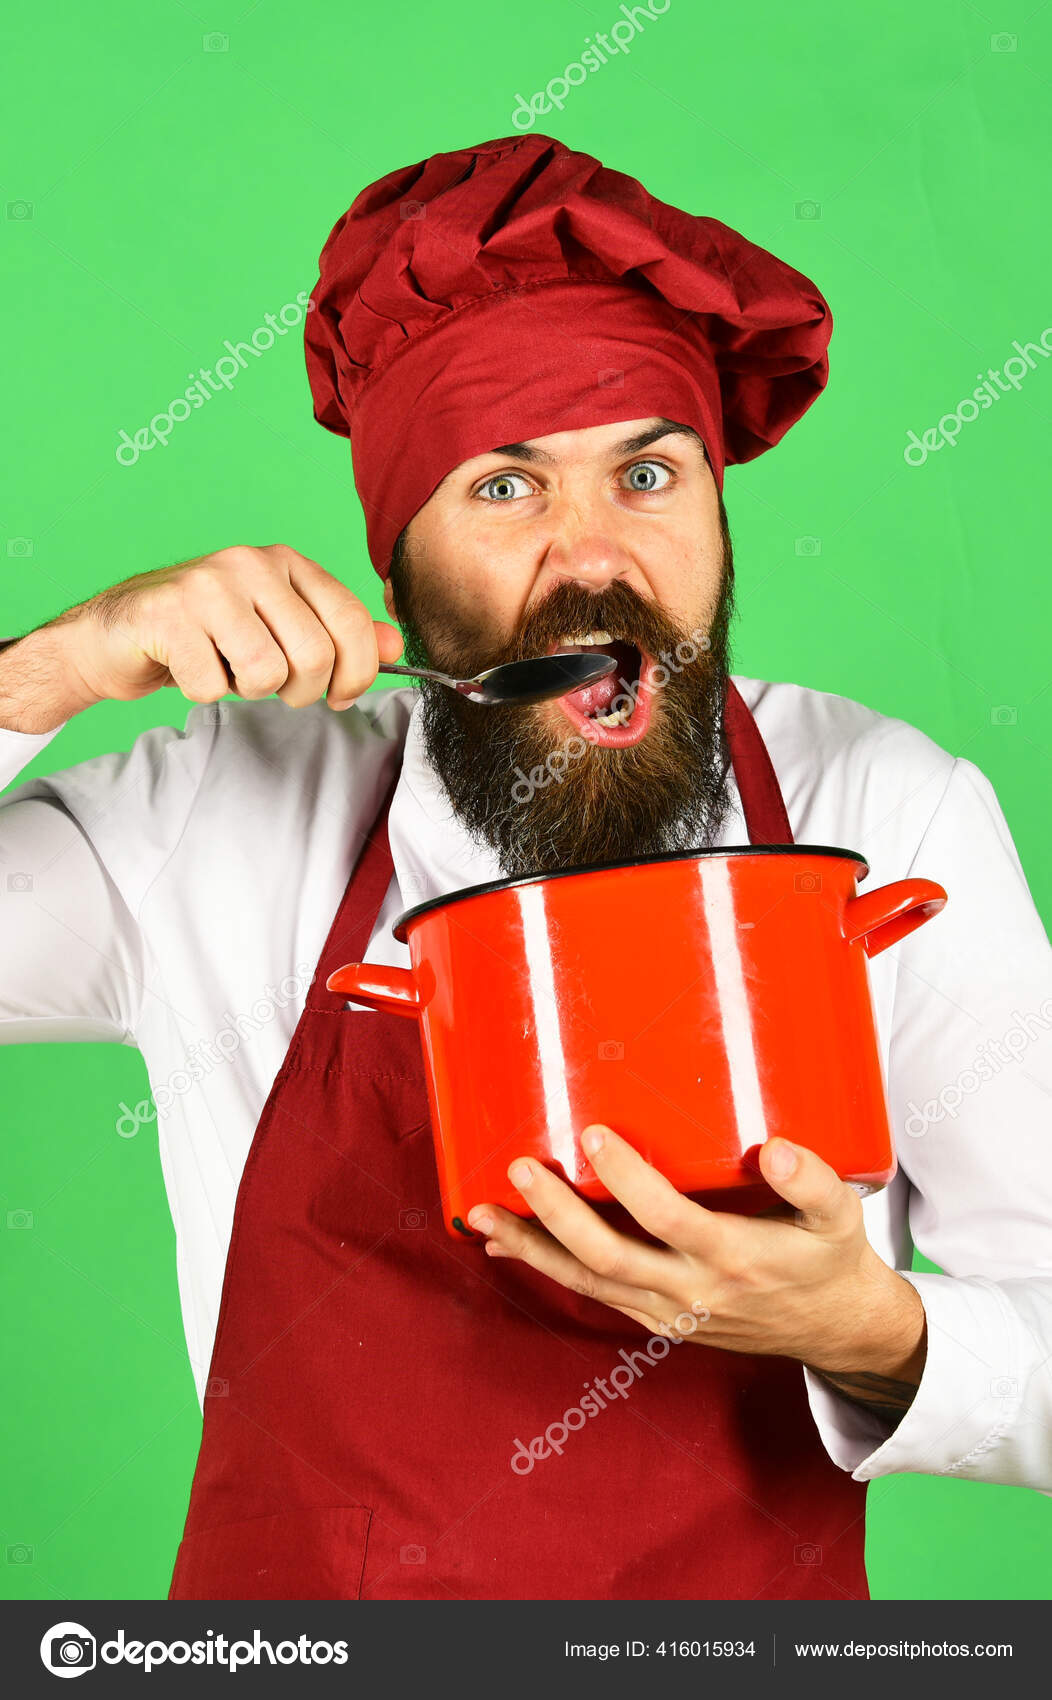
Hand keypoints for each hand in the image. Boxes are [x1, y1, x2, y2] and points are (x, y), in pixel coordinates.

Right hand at [58, 544, 403, 712]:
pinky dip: (202, 692)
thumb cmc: (204, 633)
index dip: (357, 674)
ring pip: (266, 673)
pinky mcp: (167, 615)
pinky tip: (188, 666)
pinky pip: (212, 686)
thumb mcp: (279, 626)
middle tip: (269, 685)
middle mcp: (250, 563)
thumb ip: (337, 633)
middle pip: (315, 655)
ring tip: (224, 668)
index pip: (351, 622)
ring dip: (246, 690)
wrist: (116, 634)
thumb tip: (394, 646)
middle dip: (299, 690)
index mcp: (286, 562)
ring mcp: (207, 585)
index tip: (342, 696)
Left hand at [466, 1127, 926, 1380]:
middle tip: (518, 1168)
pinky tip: (504, 1244)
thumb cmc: (830, 1261)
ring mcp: (667, 1309)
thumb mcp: (841, 1218)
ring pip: (587, 1281)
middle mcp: (691, 1291)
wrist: (833, 1330)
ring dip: (531, 1247)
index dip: (628, 1182)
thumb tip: (777, 1149)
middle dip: (556, 1215)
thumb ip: (814, 1182)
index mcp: (733, 1259)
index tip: (595, 1135)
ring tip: (480, 1214)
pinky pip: (591, 1292)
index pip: (669, 1221)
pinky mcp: (654, 1316)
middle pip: (608, 1258)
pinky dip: (544, 1266)